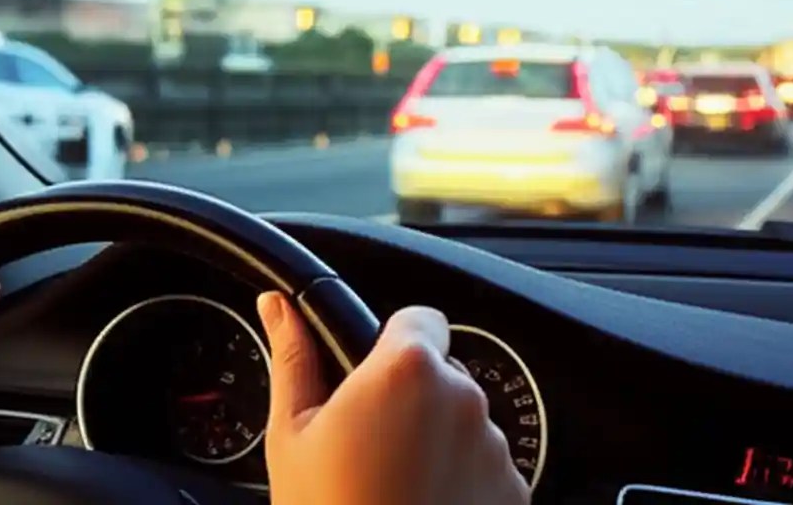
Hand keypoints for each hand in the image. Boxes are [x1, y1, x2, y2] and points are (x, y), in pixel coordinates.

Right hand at [258, 293, 529, 504]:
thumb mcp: (292, 435)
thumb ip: (294, 356)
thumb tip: (279, 306)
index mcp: (407, 370)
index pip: (420, 318)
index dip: (394, 342)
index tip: (373, 373)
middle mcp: (463, 398)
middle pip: (442, 373)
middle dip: (412, 398)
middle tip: (369, 444)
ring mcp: (494, 447)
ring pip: (464, 423)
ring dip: (438, 441)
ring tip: (394, 485)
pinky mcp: (513, 490)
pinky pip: (486, 467)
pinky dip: (462, 481)